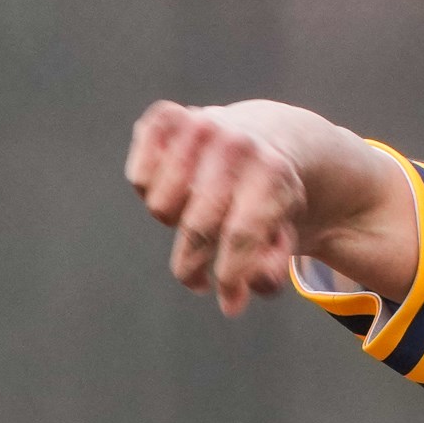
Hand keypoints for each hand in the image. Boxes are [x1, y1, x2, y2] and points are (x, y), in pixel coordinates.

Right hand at [126, 100, 310, 315]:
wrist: (262, 135)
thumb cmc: (268, 196)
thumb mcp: (285, 229)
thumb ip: (272, 265)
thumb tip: (243, 291)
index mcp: (273, 172)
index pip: (241, 234)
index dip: (231, 277)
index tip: (230, 306)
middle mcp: (236, 143)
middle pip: (198, 228)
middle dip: (196, 266)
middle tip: (198, 281)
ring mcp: (199, 124)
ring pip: (161, 207)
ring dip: (174, 223)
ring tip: (194, 215)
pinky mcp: (165, 117)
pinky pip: (138, 178)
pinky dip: (152, 191)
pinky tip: (176, 186)